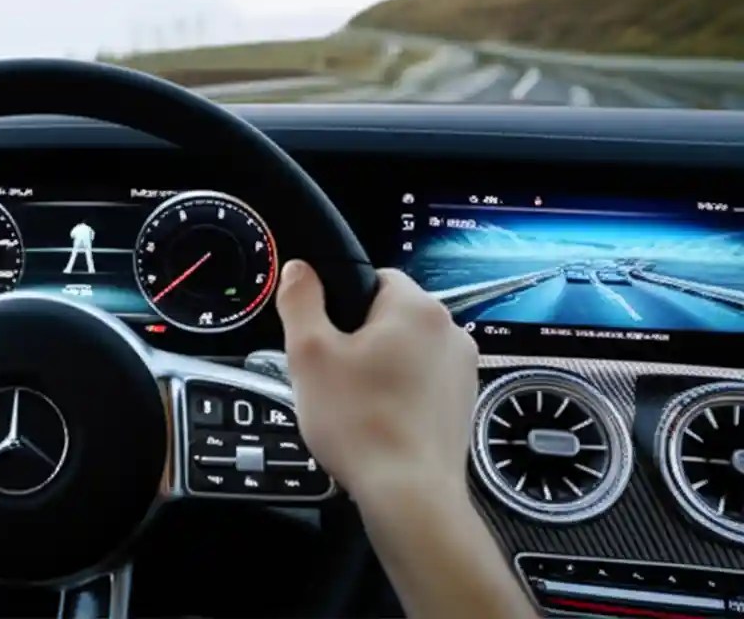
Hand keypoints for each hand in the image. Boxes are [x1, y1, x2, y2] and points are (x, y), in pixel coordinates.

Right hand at [276, 261, 477, 501]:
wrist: (408, 493)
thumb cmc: (361, 425)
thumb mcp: (309, 355)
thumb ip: (301, 301)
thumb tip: (300, 270)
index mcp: (415, 308)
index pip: (374, 278)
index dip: (341, 306)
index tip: (326, 338)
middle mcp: (450, 331)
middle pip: (390, 318)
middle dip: (360, 342)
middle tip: (335, 376)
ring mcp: (462, 369)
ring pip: (406, 352)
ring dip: (381, 369)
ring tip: (357, 405)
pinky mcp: (463, 403)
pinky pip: (423, 383)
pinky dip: (401, 396)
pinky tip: (379, 421)